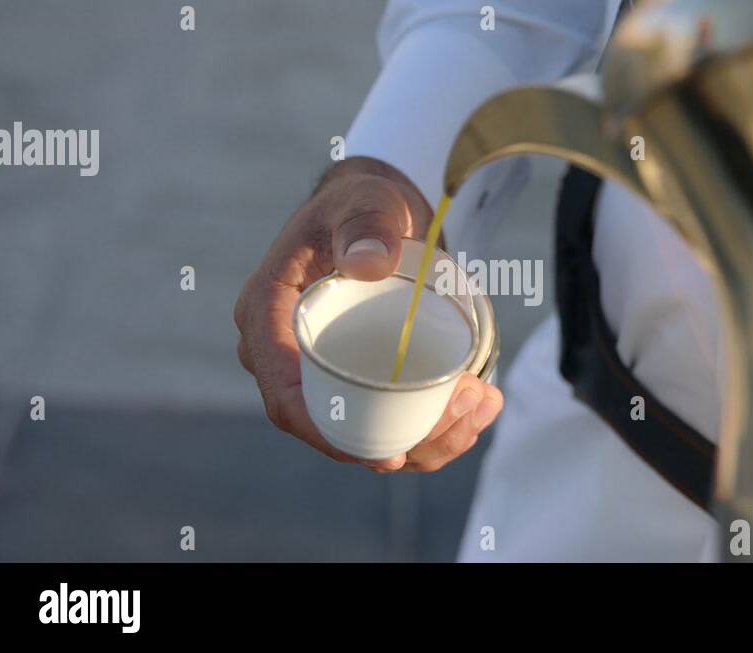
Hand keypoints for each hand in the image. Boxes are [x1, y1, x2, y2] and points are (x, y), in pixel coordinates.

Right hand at [234, 157, 503, 471]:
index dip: (328, 434)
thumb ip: (365, 225)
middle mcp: (290, 356)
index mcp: (268, 319)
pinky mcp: (360, 378)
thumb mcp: (365, 204)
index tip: (386, 451)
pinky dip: (434, 427)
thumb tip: (367, 264)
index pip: (285, 396)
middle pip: (334, 426)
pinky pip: (388, 419)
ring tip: (483, 402)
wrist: (383, 214)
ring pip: (368, 432)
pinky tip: (480, 408)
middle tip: (466, 407)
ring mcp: (326, 372)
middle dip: (402, 438)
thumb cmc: (363, 204)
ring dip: (429, 439)